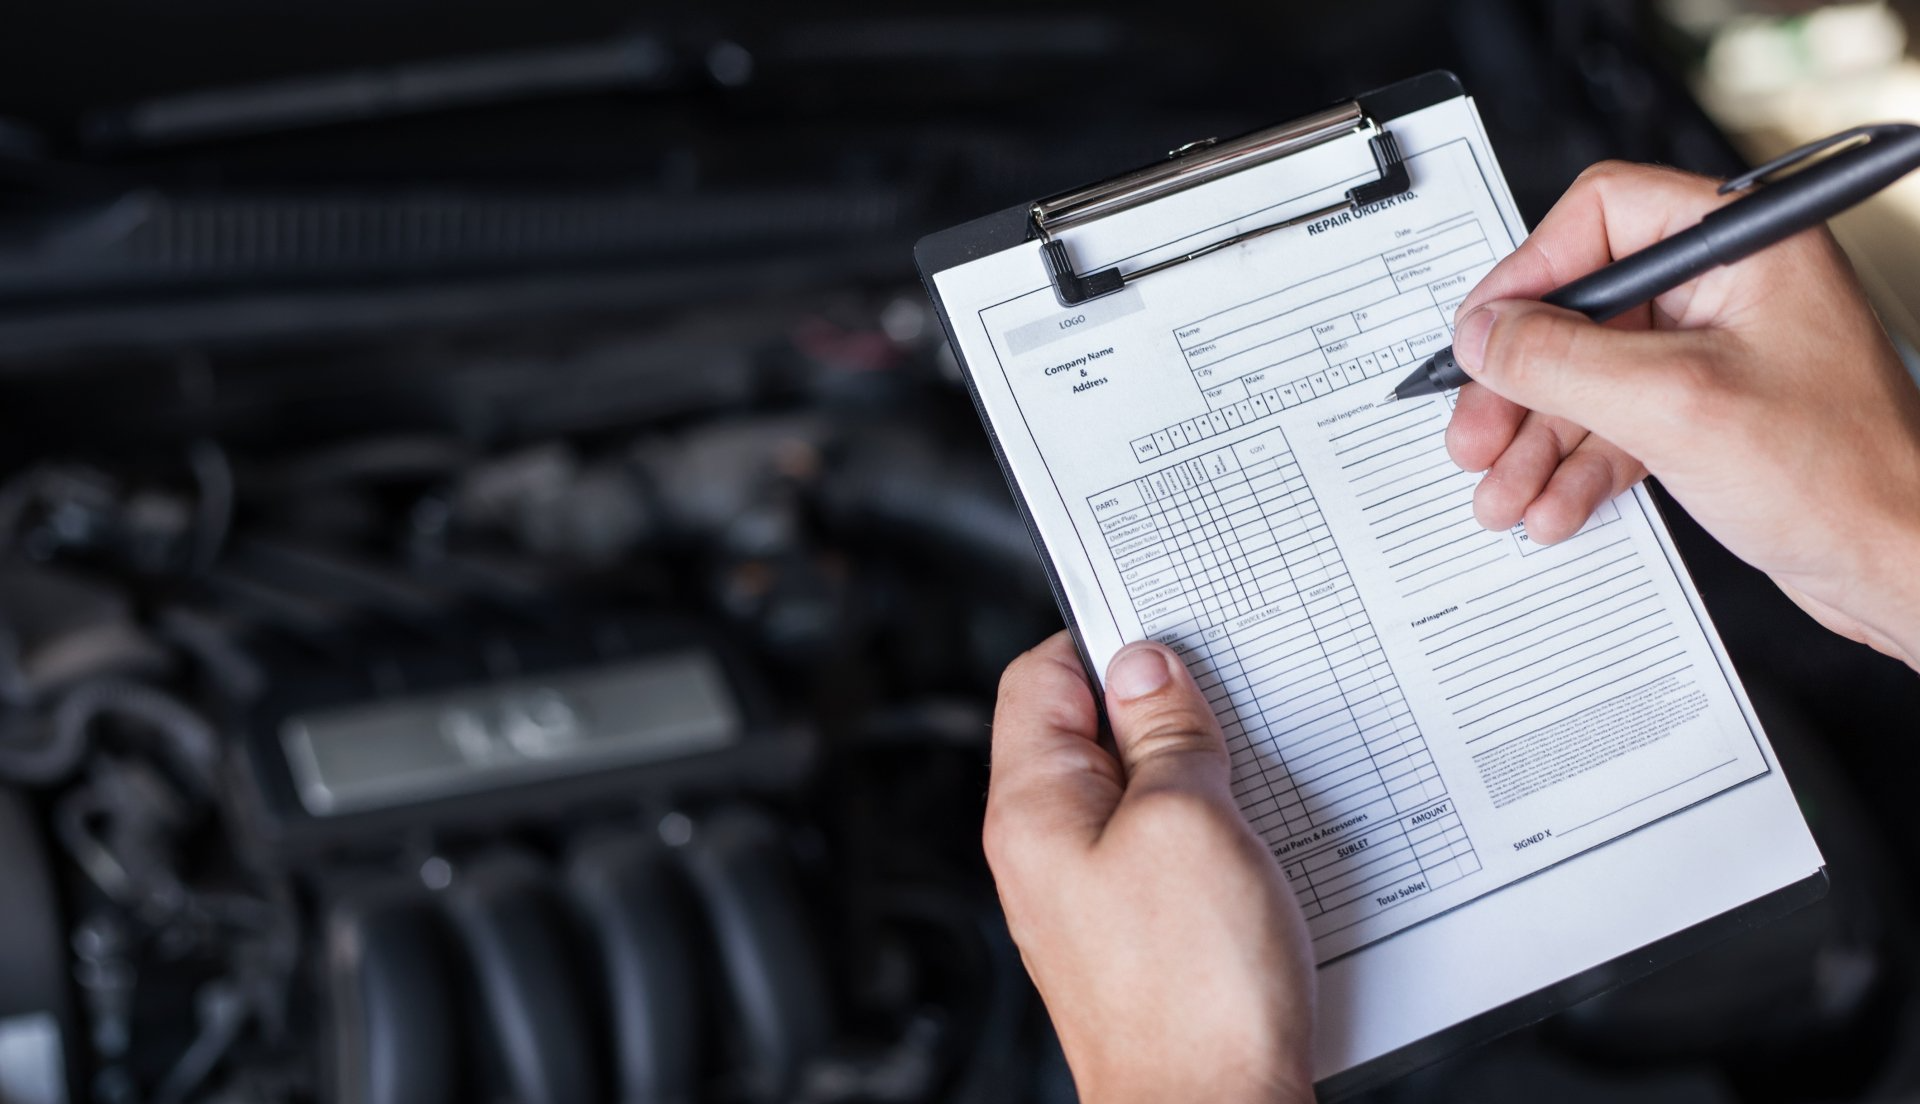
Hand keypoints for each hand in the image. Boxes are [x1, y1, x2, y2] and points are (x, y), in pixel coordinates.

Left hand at [985, 632, 1314, 1103]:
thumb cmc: (1191, 998)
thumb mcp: (1190, 822)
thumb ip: (1166, 733)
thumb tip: (1147, 667)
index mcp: (1033, 808)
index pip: (1039, 676)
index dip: (1105, 642)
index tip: (1171, 636)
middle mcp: (1047, 851)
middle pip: (1090, 732)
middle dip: (1161, 710)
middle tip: (1225, 709)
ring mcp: (1091, 896)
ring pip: (1138, 793)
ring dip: (1196, 775)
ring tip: (1246, 784)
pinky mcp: (1139, 935)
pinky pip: (1167, 851)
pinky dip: (1211, 833)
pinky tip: (1257, 845)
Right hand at [1445, 161, 1919, 668]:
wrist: (1903, 564)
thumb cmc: (1846, 475)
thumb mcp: (1674, 406)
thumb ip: (1562, 360)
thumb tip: (1485, 334)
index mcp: (1742, 245)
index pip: (1601, 217)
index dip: (1528, 274)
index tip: (1481, 334)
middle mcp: (1726, 288)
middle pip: (1580, 309)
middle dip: (1519, 383)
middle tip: (1476, 429)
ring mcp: (1714, 354)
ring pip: (1587, 377)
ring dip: (1536, 439)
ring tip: (1502, 489)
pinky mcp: (1706, 415)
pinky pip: (1614, 426)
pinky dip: (1575, 466)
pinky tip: (1553, 504)